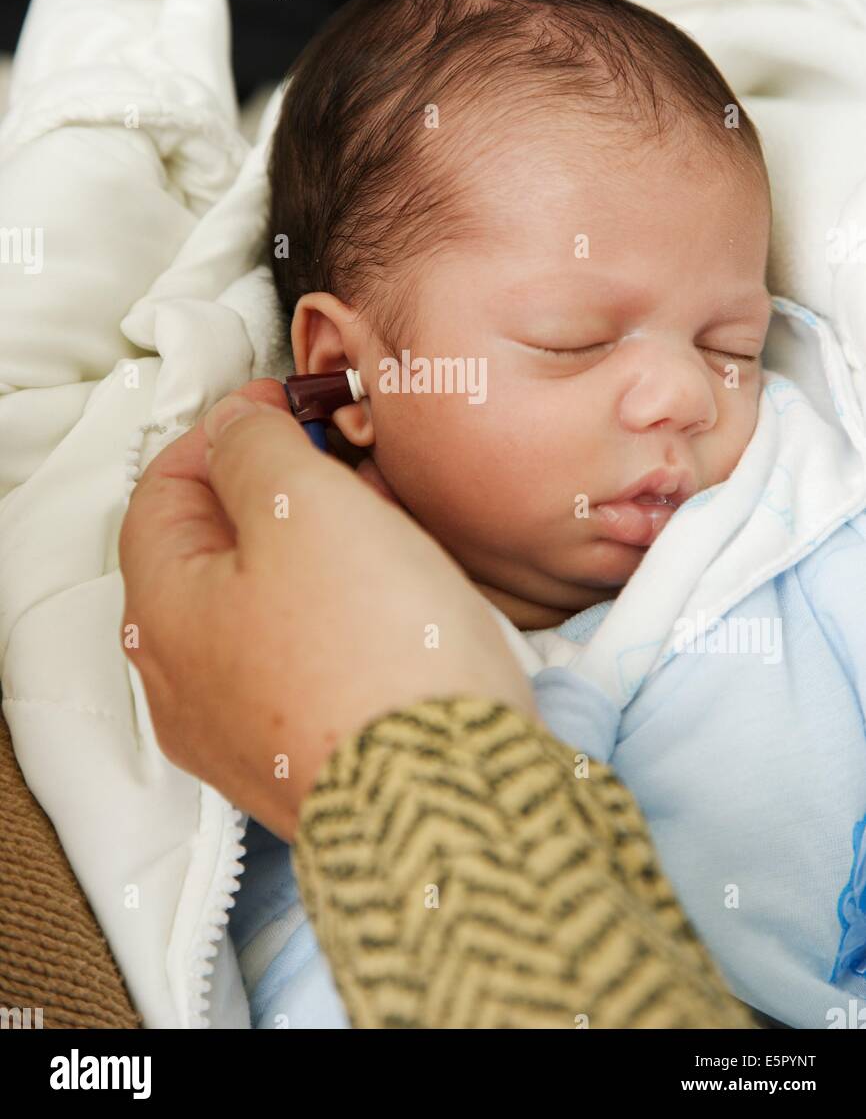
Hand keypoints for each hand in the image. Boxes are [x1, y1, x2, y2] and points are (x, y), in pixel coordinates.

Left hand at [118, 379, 535, 840]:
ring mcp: (246, 727)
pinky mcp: (309, 755)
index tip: (285, 406)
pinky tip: (397, 597)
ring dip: (317, 548)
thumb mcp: (303, 504)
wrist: (448, 795)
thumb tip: (234, 426)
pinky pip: (309, 657)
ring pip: (267, 604)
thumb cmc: (372, 649)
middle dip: (280, 489)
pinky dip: (341, 610)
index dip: (223, 432)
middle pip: (216, 550)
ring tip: (385, 522)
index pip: (162, 490)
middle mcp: (186, 681)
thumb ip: (253, 446)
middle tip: (346, 463)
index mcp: (162, 612)